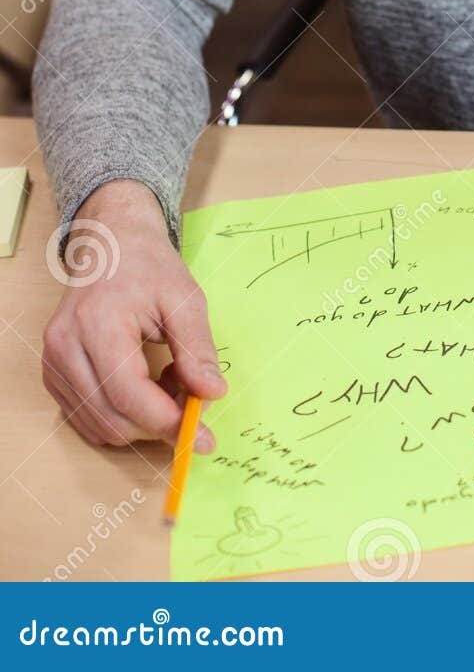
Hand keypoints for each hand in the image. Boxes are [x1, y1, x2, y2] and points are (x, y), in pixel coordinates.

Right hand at [41, 180, 226, 450]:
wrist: (111, 245)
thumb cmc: (149, 267)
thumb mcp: (185, 298)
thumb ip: (197, 348)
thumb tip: (212, 394)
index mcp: (97, 322)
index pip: (128, 395)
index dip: (166, 422)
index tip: (203, 436)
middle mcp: (64, 347)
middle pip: (112, 418)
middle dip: (158, 424)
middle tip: (192, 400)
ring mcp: (53, 362)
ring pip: (99, 425)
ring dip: (141, 422)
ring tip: (168, 381)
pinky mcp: (52, 374)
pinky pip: (87, 417)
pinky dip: (122, 416)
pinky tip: (145, 385)